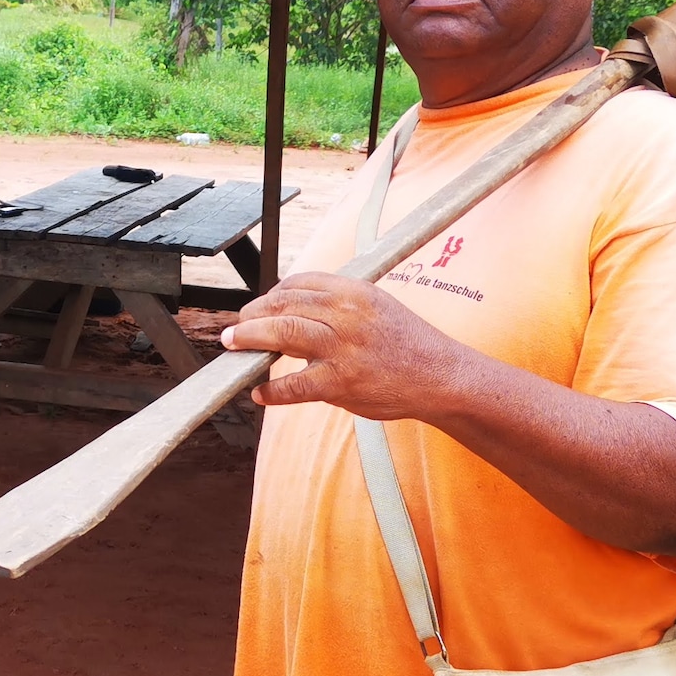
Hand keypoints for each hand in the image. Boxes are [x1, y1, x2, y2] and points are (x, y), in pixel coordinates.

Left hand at [222, 272, 467, 420]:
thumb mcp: (376, 306)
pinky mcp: (341, 382)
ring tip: (235, 346)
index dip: (272, 294)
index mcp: (354, 291)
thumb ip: (339, 305)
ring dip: (250, 339)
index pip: (299, 282)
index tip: (260, 307)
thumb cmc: (407, 344)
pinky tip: (261, 393)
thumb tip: (293, 310)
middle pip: (283, 304)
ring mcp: (342, 348)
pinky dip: (272, 391)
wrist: (440, 376)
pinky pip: (294, 385)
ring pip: (283, 334)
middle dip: (252, 315)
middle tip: (236, 328)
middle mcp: (346, 314)